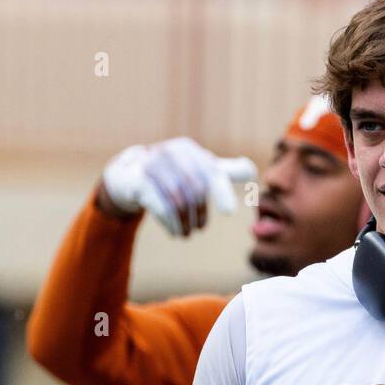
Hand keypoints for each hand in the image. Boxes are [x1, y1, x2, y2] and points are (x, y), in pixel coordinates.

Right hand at [99, 137, 256, 236]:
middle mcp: (170, 152)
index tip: (230, 212)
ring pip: (177, 199)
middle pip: (194, 188)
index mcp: (188, 150)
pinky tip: (176, 233)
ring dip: (184, 222)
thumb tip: (252, 170)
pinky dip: (171, 223)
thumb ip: (225, 172)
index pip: (210, 172)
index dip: (221, 192)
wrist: (131, 177)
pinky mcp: (137, 181)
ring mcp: (151, 165)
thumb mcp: (198, 171)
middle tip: (198, 229)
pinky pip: (159, 205)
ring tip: (186, 234)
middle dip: (198, 213)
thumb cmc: (173, 175)